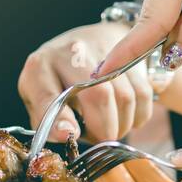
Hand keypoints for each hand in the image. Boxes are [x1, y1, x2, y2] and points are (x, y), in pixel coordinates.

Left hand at [19, 21, 153, 142]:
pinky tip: (125, 117)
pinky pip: (143, 94)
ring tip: (110, 127)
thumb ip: (48, 120)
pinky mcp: (130, 54)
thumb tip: (67, 136)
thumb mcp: (40, 99)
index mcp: (39, 67)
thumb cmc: (56, 79)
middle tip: (101, 139)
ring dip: (122, 124)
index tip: (69, 135)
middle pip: (97, 94)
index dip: (60, 119)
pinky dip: (138, 116)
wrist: (86, 42)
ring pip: (124, 97)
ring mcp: (103, 50)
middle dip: (103, 128)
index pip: (49, 95)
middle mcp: (70, 52)